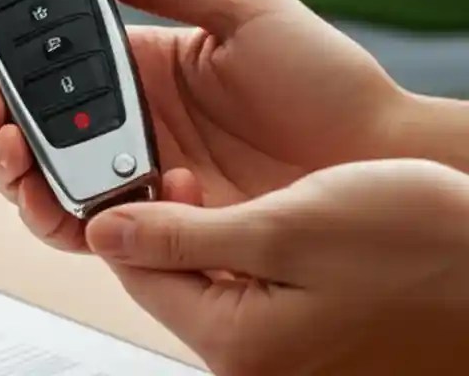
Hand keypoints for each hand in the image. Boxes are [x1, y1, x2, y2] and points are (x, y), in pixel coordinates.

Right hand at [0, 0, 405, 250]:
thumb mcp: (241, 8)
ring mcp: (135, 175)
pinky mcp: (154, 223)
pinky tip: (72, 200)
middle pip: (26, 121)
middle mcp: (125, 121)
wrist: (377, 155)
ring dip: (6, 168)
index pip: (47, 60)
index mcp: (138, 65)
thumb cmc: (326, 77)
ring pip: (39, 177)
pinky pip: (86, 229)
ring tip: (12, 154)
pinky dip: (60, 219)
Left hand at [85, 159, 468, 375]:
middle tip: (213, 180)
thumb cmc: (424, 247)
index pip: (139, 278)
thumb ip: (183, 235)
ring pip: (219, 292)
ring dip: (224, 242)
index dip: (138, 217)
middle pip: (176, 288)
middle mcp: (258, 372)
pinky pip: (263, 304)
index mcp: (239, 349)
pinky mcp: (320, 354)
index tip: (164, 172)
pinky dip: (263, 263)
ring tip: (266, 204)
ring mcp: (292, 368)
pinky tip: (294, 233)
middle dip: (181, 229)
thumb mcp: (286, 225)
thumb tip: (104, 234)